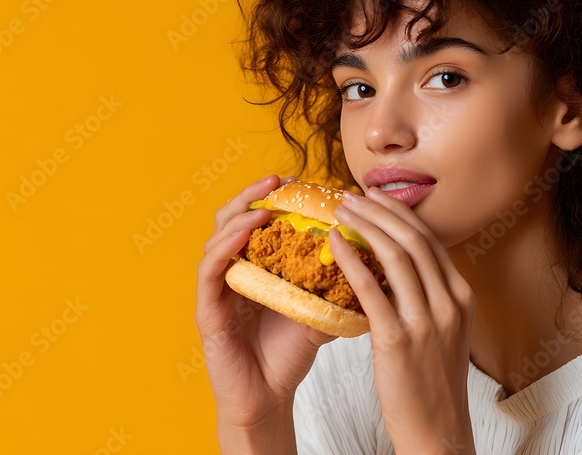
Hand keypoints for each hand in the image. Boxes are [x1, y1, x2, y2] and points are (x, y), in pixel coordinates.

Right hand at [195, 174, 338, 432]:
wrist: (268, 400)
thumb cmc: (288, 356)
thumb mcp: (319, 313)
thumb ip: (336, 288)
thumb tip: (375, 263)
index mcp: (255, 267)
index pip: (258, 220)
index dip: (275, 197)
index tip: (300, 180)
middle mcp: (232, 271)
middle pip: (233, 217)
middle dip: (254, 193)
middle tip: (279, 179)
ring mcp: (216, 289)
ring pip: (217, 236)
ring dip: (240, 214)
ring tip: (265, 202)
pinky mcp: (206, 309)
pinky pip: (210, 269)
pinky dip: (225, 246)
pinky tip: (245, 233)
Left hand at [329, 186, 477, 453]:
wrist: (438, 432)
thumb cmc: (432, 384)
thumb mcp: (444, 333)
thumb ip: (429, 297)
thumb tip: (401, 266)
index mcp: (462, 298)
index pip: (430, 241)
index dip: (400, 214)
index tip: (375, 198)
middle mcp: (449, 303)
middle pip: (415, 240)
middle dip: (381, 211)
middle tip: (352, 195)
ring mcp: (427, 321)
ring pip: (396, 256)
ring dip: (366, 225)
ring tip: (340, 210)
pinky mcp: (398, 340)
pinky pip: (371, 288)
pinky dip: (350, 259)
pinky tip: (333, 244)